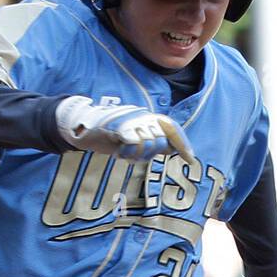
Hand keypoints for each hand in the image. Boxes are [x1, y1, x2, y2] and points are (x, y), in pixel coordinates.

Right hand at [55, 96, 194, 164]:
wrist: (85, 127)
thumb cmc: (111, 136)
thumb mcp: (137, 140)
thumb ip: (155, 143)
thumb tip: (174, 150)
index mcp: (148, 118)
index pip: (172, 128)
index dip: (183, 144)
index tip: (191, 160)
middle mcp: (143, 116)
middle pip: (160, 140)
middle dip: (150, 154)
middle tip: (134, 156)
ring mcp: (131, 120)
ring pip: (148, 144)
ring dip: (136, 155)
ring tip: (124, 153)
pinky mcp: (119, 126)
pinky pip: (133, 143)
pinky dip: (127, 152)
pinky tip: (118, 152)